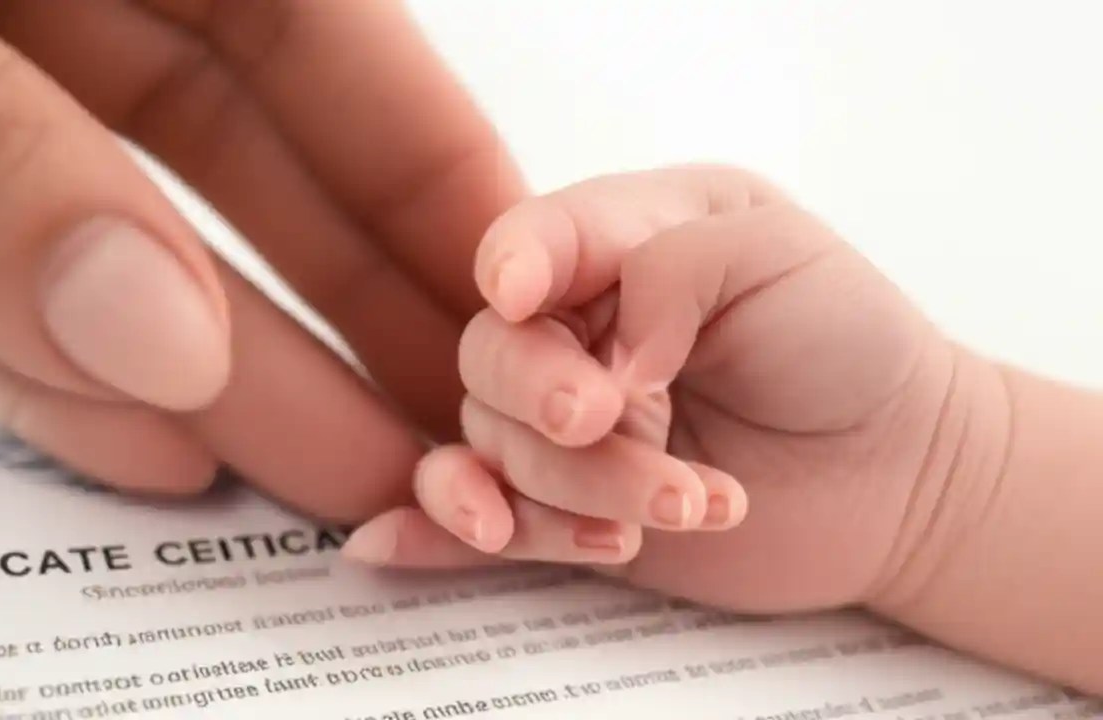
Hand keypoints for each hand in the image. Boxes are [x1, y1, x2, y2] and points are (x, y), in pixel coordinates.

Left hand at [0, 1, 523, 521]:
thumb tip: (159, 332)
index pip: (312, 29)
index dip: (430, 155)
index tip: (521, 286)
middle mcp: (22, 7)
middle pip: (241, 148)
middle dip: (358, 293)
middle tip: (458, 421)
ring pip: (116, 240)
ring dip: (229, 369)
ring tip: (346, 477)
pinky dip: (47, 375)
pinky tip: (151, 454)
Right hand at [344, 166, 974, 614]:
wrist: (902, 471)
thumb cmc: (848, 341)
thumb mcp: (777, 254)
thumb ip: (671, 270)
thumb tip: (602, 358)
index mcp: (619, 244)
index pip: (532, 242)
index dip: (513, 265)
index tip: (518, 294)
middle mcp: (578, 332)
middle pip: (492, 357)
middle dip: (544, 396)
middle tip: (610, 418)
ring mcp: (567, 427)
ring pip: (497, 451)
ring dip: (577, 487)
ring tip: (687, 502)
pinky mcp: (570, 508)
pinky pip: (480, 519)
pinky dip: (440, 535)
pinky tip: (403, 547)